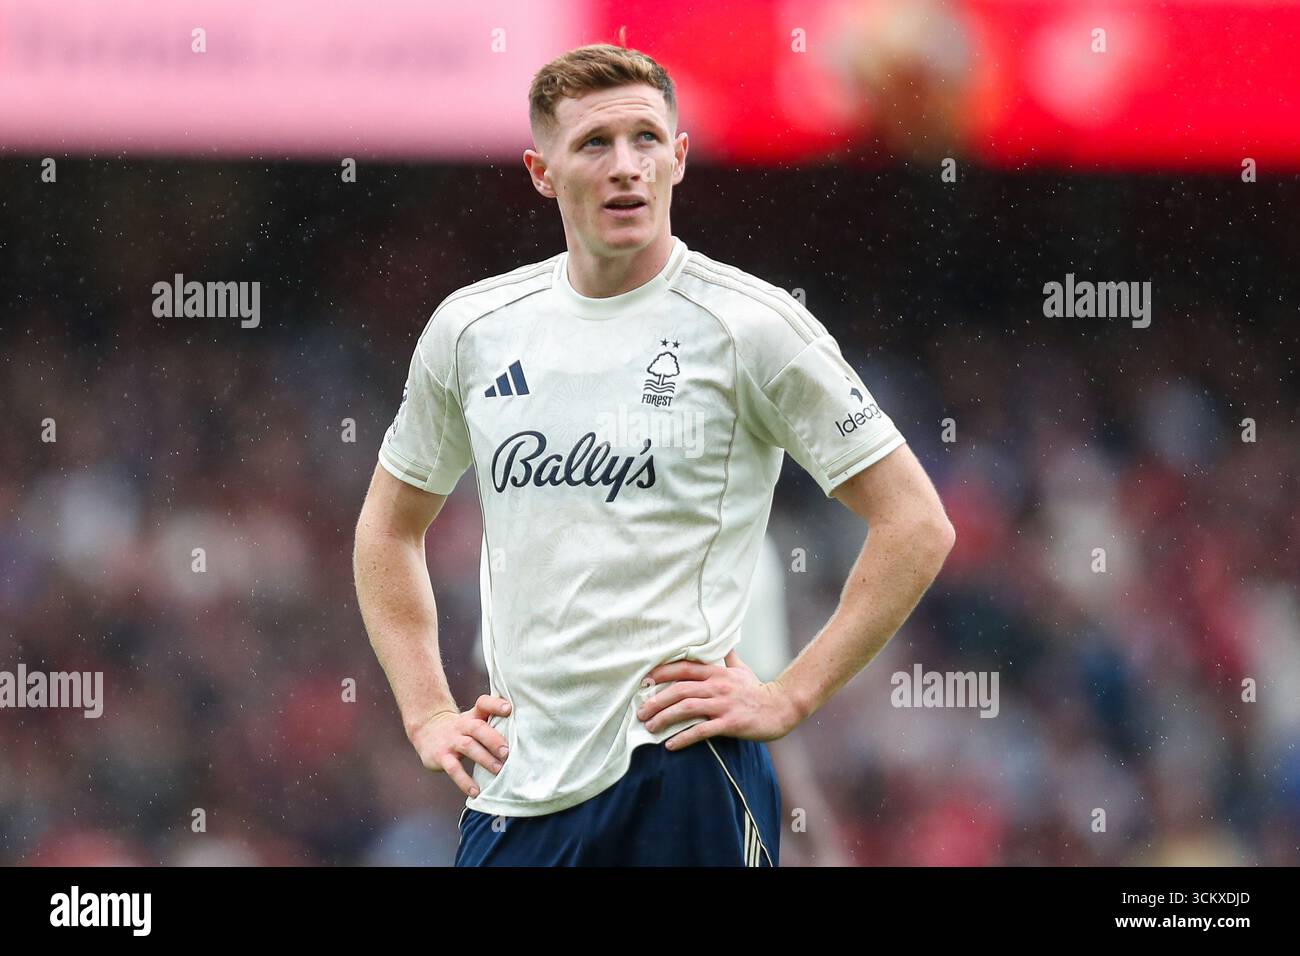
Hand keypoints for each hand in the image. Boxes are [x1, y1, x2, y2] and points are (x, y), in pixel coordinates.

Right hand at [409, 695, 511, 797]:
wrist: (427, 731)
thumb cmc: (461, 728)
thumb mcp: (474, 720)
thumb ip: (494, 722)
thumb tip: (527, 732)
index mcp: (473, 716)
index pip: (483, 704)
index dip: (495, 704)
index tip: (509, 709)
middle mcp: (462, 726)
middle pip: (478, 728)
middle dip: (494, 740)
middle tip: (508, 753)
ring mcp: (451, 741)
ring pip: (468, 747)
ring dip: (484, 759)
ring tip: (499, 771)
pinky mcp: (441, 757)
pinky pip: (453, 769)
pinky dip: (465, 781)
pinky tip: (476, 791)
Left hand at [636, 650, 801, 750]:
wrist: (781, 708)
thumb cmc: (758, 690)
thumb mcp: (742, 670)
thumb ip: (728, 657)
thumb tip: (724, 644)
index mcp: (716, 672)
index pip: (683, 668)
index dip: (661, 673)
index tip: (644, 682)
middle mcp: (717, 685)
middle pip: (679, 689)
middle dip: (656, 701)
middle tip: (640, 712)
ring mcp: (723, 704)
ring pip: (686, 708)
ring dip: (664, 718)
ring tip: (650, 728)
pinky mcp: (730, 722)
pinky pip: (702, 730)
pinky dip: (684, 737)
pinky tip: (670, 745)